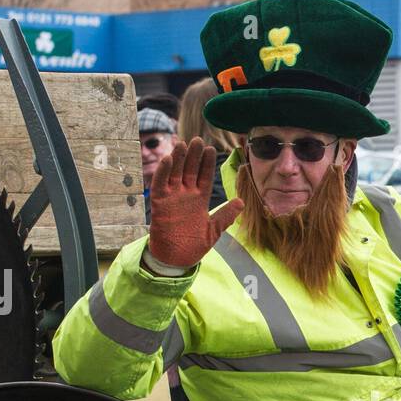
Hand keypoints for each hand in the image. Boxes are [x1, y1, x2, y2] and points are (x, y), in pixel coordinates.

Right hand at [147, 137, 242, 269]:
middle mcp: (186, 194)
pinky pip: (160, 184)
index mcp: (200, 199)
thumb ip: (225, 216)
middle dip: (194, 155)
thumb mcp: (213, 230)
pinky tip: (167, 160)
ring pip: (175, 173)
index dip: (207, 163)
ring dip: (178, 159)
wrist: (176, 259)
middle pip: (190, 170)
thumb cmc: (194, 245)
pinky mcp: (159, 203)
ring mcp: (172, 197)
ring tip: (183, 144)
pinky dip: (163, 172)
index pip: (204, 176)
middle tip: (198, 140)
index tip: (211, 149)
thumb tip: (241, 202)